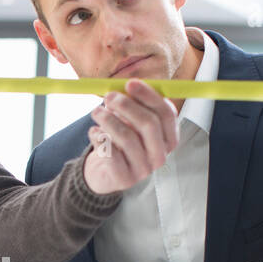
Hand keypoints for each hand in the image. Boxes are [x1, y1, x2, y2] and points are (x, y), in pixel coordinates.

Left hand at [82, 79, 178, 195]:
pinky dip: (99, 137)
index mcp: (168, 138)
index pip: (167, 114)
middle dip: (127, 106)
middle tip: (108, 96)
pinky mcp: (124, 178)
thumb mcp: (130, 120)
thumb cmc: (121, 139)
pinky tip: (94, 132)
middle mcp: (160, 155)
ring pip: (128, 137)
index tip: (130, 83)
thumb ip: (132, 103)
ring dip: (108, 120)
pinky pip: (111, 153)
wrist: (105, 171)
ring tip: (96, 112)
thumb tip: (124, 86)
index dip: (149, 96)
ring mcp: (144, 169)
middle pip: (150, 124)